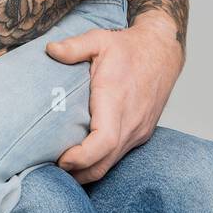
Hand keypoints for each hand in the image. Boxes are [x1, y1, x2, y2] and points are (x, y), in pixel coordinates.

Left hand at [46, 13, 182, 183]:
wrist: (162, 52)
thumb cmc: (129, 48)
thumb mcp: (99, 39)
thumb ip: (74, 46)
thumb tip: (50, 49)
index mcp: (117, 100)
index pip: (104, 141)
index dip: (81, 157)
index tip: (61, 157)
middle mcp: (130, 121)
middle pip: (104, 163)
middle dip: (77, 172)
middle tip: (51, 165)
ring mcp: (138, 130)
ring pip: (111, 164)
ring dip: (86, 170)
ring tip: (62, 164)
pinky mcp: (141, 133)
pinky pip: (118, 156)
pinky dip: (99, 161)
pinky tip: (83, 156)